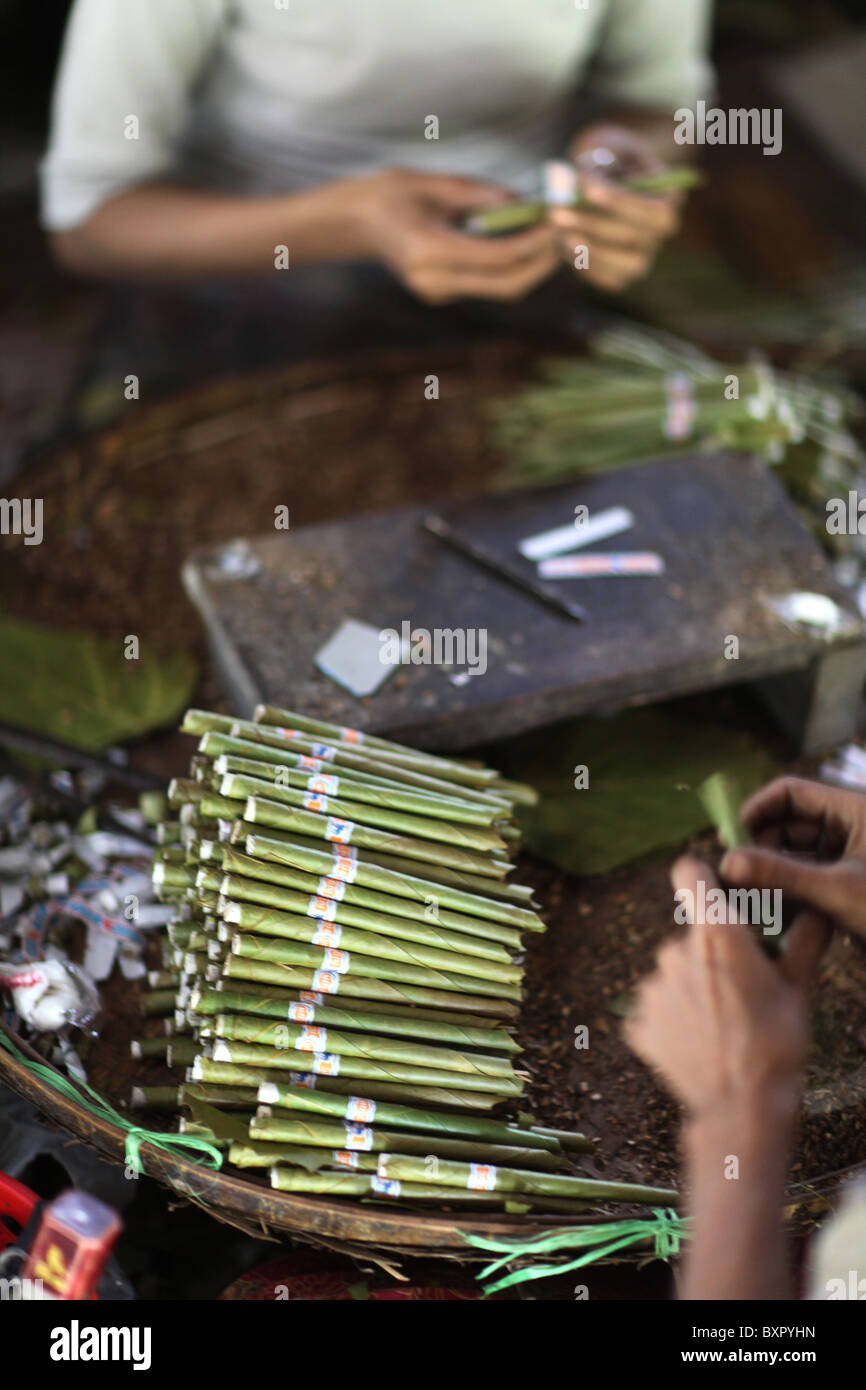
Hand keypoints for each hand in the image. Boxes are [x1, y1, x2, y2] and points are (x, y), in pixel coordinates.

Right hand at [350, 168, 558, 303]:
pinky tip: (523, 243)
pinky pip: (485, 284)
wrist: (355, 222)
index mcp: (429, 250)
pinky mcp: (441, 294)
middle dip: (540, 264)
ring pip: (499, 288)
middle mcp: (433, 280)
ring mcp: (437, 292)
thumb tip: (527, 202)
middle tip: (565, 238)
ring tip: (550, 238)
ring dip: (529, 267)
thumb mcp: (438, 183)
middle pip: (505, 285)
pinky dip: (510, 266)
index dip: (534, 242)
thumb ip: (484, 195)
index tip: (557, 222)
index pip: (498, 256)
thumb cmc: (392, 193)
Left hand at [553, 123, 683, 291]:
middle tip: (556, 212)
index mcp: (668, 200)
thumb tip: (580, 187)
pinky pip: (605, 278)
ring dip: (586, 248)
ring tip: (557, 229)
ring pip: (621, 263)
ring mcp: (643, 259)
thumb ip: (596, 169)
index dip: (620, 201)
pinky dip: (583, 263)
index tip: (586, 189)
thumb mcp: (604, 153)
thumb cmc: (605, 163)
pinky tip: (563, 243)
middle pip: (633, 236)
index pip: (656, 209)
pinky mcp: (620, 277)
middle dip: (592, 224)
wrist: (597, 187)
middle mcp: (660, 235)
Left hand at [624, 856, 828, 1118]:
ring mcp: (652, 989)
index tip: (715, 893)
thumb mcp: (799, 988)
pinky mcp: (638, 1023)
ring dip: (693, 989)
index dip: (702, 879)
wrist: (742, 1107)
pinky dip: (675, 1021)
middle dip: (711, 955)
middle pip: (690, 937)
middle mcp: (675, 953)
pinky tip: (700, 1044)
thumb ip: (804, 941)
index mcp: (716, 934)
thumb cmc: (777, 1043)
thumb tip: (816, 913)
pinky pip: (658, 1010)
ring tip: (723, 1025)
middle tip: (741, 991)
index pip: (690, 873)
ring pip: (674, 975)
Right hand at [721, 776, 865, 940]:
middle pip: (789, 825)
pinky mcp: (851, 884)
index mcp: (854, 809)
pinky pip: (811, 879)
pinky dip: (792, 893)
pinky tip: (773, 915)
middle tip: (733, 878)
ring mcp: (851, 856)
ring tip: (747, 901)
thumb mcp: (838, 890)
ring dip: (773, 875)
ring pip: (797, 855)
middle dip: (761, 849)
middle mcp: (850, 826)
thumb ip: (781, 875)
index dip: (757, 809)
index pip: (790, 792)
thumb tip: (727, 862)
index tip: (731, 839)